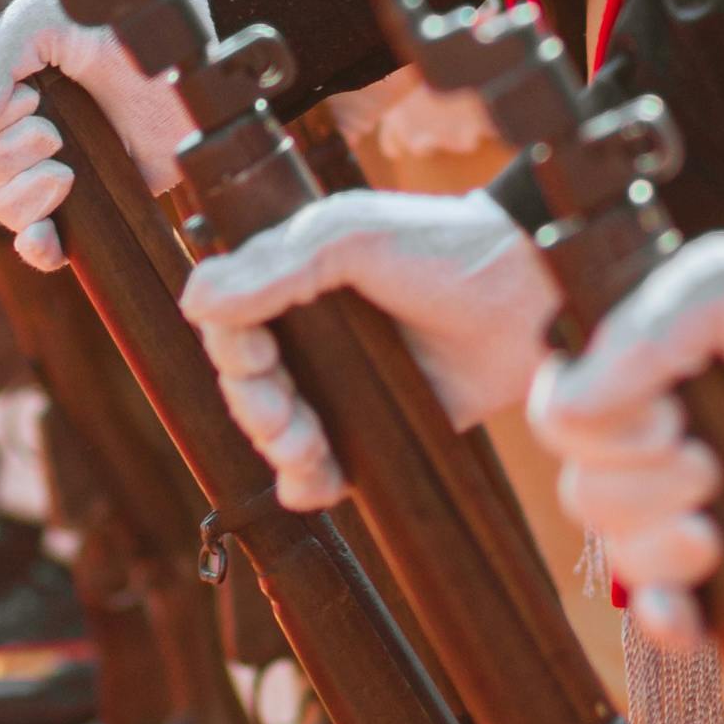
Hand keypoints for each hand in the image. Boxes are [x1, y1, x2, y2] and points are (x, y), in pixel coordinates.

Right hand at [0, 0, 204, 268]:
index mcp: (1, 83)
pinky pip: (39, 242)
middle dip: (7, 155)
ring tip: (66, 172)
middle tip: (54, 131)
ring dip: (23, 196)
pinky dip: (35, 245)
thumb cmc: (118, 20)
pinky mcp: (88, 196)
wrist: (186, 51)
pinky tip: (46, 235)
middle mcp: (19, 125)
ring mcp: (52, 162)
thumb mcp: (46, 18)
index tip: (29, 98)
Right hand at [176, 190, 553, 511]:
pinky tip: (316, 484)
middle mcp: (312, 330)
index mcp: (295, 276)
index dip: (232, 349)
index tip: (257, 358)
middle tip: (284, 420)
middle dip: (256, 408)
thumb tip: (196, 299)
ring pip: (277, 429)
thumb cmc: (444, 248)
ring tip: (304, 450)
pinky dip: (307, 483)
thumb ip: (275, 268)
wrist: (528, 293)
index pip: (229, 322)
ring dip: (277, 448)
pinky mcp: (375, 424)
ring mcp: (343, 380)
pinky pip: (322, 467)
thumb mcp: (352, 239)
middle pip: (248, 384)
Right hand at [530, 213, 723, 632]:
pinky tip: (685, 611)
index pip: (564, 417)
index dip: (593, 431)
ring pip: (623, 554)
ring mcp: (699, 503)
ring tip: (713, 530)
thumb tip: (571, 403)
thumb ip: (642, 329)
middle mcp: (659, 441)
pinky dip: (667, 618)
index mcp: (643, 373)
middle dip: (638, 489)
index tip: (662, 417)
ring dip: (654, 550)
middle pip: (586, 494)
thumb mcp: (723, 286)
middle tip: (706, 462)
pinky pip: (675, 610)